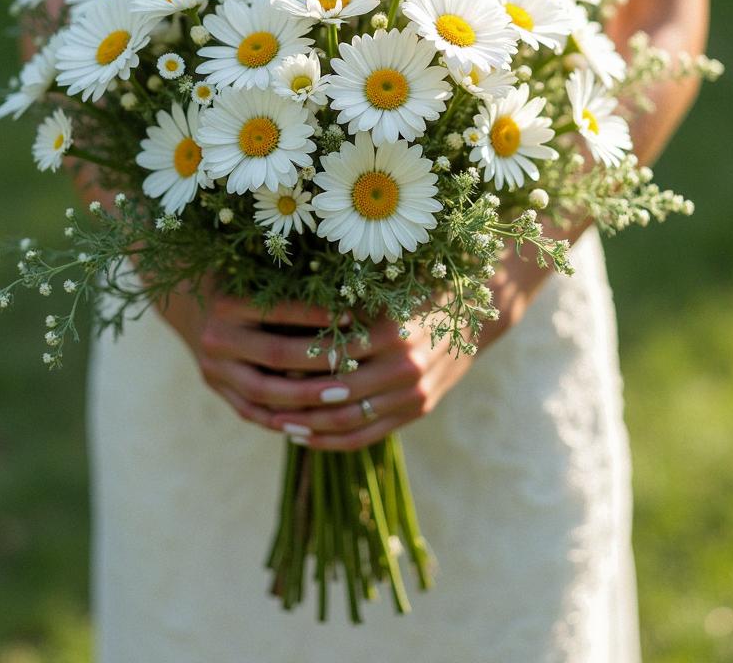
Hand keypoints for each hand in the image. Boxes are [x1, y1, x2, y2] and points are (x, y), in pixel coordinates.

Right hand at [155, 275, 364, 430]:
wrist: (188, 298)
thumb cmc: (237, 279)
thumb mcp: (256, 276)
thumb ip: (290, 289)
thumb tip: (345, 301)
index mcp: (228, 302)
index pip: (280, 312)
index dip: (316, 316)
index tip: (352, 317)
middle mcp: (216, 336)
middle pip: (274, 354)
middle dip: (318, 364)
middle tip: (356, 367)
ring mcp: (212, 367)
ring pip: (261, 391)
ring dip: (304, 398)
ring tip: (341, 398)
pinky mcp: (215, 387)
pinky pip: (250, 411)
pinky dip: (281, 419)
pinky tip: (313, 423)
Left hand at [268, 306, 476, 450]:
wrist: (474, 317)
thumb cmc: (417, 293)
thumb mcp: (384, 293)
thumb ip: (344, 308)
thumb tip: (287, 322)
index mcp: (392, 331)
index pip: (332, 353)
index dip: (295, 360)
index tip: (263, 359)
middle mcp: (404, 366)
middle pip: (336, 391)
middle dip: (294, 397)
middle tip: (258, 395)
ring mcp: (413, 394)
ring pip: (349, 420)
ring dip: (308, 425)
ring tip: (275, 422)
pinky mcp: (417, 412)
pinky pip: (367, 435)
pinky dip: (332, 441)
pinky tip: (305, 437)